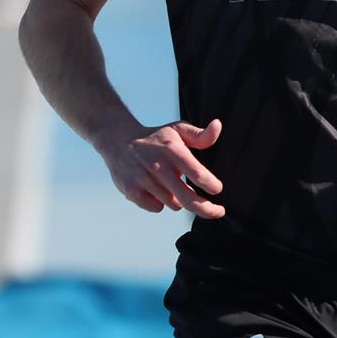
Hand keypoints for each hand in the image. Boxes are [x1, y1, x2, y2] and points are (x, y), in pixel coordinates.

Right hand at [106, 119, 226, 218]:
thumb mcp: (178, 130)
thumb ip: (200, 134)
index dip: (211, 185)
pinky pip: (157, 208)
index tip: (218, 189)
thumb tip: (218, 126)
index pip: (197, 174)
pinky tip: (156, 189)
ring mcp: (144, 181)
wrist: (118, 141)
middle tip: (218, 211)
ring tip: (173, 185)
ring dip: (180, 200)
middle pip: (188, 199)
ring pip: (174, 204)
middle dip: (207, 209)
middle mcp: (158, 167)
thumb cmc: (155, 138)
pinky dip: (161, 203)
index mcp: (172, 150)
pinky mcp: (132, 192)